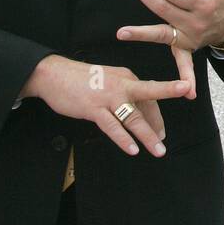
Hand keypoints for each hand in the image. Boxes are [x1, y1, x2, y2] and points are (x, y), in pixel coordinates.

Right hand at [21, 55, 184, 156]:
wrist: (53, 74)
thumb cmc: (82, 80)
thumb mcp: (109, 81)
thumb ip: (124, 95)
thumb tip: (139, 116)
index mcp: (127, 77)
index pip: (149, 97)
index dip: (157, 116)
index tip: (161, 132)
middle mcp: (122, 84)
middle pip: (149, 100)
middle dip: (161, 118)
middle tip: (170, 136)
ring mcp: (108, 96)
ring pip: (133, 118)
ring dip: (147, 136)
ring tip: (158, 150)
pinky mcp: (94, 108)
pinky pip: (112, 126)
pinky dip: (123, 139)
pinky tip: (132, 149)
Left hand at [120, 0, 223, 96]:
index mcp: (203, 4)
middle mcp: (195, 23)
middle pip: (166, 10)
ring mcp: (188, 38)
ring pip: (162, 34)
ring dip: (141, 34)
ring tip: (121, 32)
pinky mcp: (184, 48)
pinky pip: (180, 62)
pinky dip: (183, 77)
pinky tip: (179, 88)